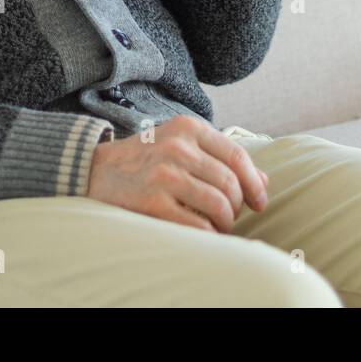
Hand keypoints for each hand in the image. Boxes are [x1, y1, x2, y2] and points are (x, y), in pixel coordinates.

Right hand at [87, 115, 270, 231]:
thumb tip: (265, 181)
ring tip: (219, 226)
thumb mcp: (182, 145)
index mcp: (188, 128)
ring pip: (219, 204)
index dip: (255, 183)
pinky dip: (208, 233)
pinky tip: (204, 233)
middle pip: (230, 183)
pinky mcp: (152, 202)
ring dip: (226, 222)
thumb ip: (221, 158)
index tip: (259, 201)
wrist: (96, 170)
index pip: (237, 157)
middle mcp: (177, 147)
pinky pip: (198, 224)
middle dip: (238, 206)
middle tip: (231, 217)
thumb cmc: (147, 159)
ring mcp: (164, 174)